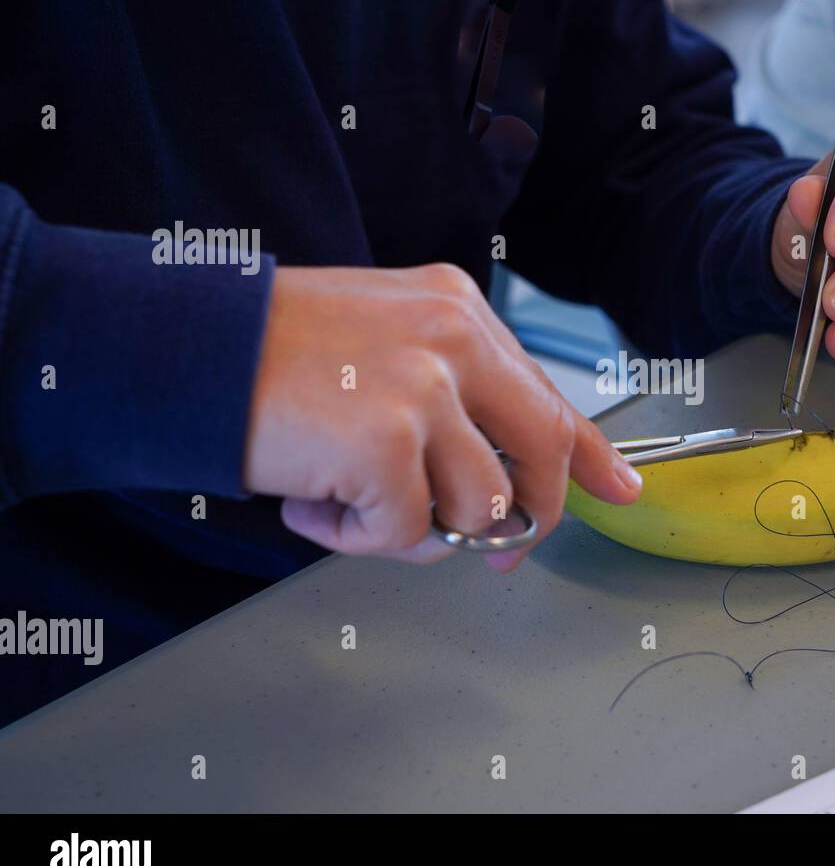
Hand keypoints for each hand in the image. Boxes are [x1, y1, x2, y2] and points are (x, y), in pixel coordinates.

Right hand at [243, 263, 641, 571]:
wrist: (182, 346)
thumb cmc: (271, 355)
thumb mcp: (383, 349)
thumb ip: (449, 401)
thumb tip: (497, 483)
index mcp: (459, 313)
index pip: (550, 395)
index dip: (591, 454)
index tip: (621, 487)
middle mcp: (455, 341)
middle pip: (541, 455)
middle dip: (526, 520)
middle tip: (497, 552)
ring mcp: (426, 389)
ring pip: (475, 507)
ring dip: (412, 526)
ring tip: (346, 495)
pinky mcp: (388, 441)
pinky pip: (404, 531)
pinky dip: (355, 537)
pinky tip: (312, 498)